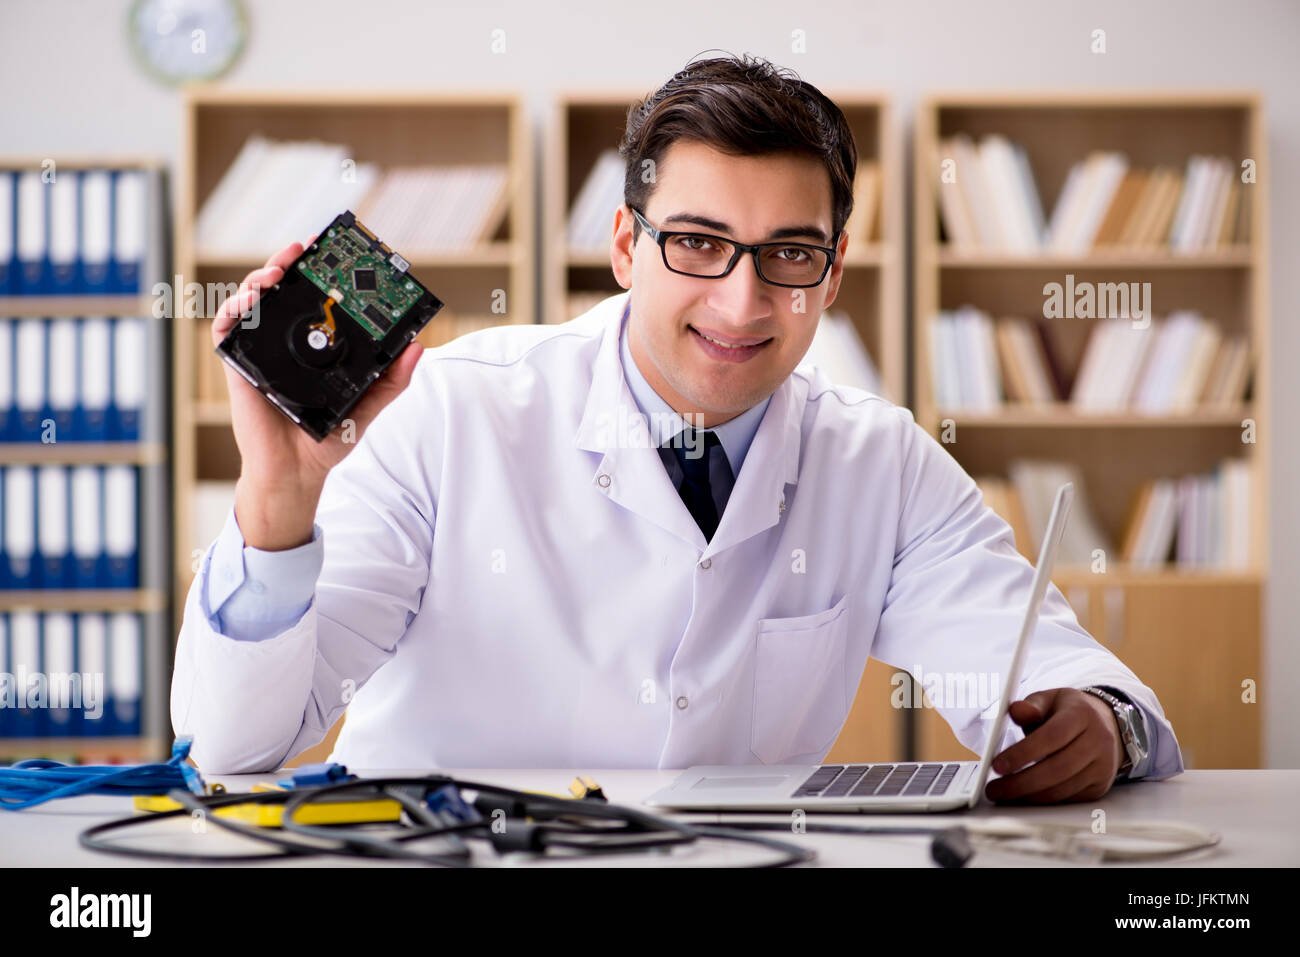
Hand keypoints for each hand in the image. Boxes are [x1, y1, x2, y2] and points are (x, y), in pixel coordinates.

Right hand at [212, 238, 424, 548]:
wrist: (298, 472)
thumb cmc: (327, 439)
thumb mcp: (369, 404)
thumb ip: (393, 379)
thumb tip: (418, 347)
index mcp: (313, 347)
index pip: (313, 300)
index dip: (317, 273)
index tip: (330, 251)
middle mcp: (284, 344)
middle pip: (280, 293)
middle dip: (286, 264)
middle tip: (299, 248)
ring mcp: (260, 353)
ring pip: (252, 303)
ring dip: (258, 279)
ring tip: (274, 271)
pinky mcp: (239, 368)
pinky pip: (227, 333)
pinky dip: (233, 311)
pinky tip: (248, 301)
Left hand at [984, 688, 1124, 804]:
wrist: (1106, 725)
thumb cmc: (1068, 712)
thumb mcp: (1049, 700)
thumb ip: (1030, 706)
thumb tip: (1015, 710)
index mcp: (1082, 715)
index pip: (1053, 736)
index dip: (1023, 753)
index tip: (997, 765)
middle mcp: (1098, 741)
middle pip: (1058, 768)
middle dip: (1022, 782)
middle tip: (994, 788)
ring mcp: (1103, 766)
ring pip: (1064, 789)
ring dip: (1029, 796)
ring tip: (1004, 794)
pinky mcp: (1100, 785)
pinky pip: (1069, 798)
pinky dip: (1044, 801)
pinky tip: (1024, 797)